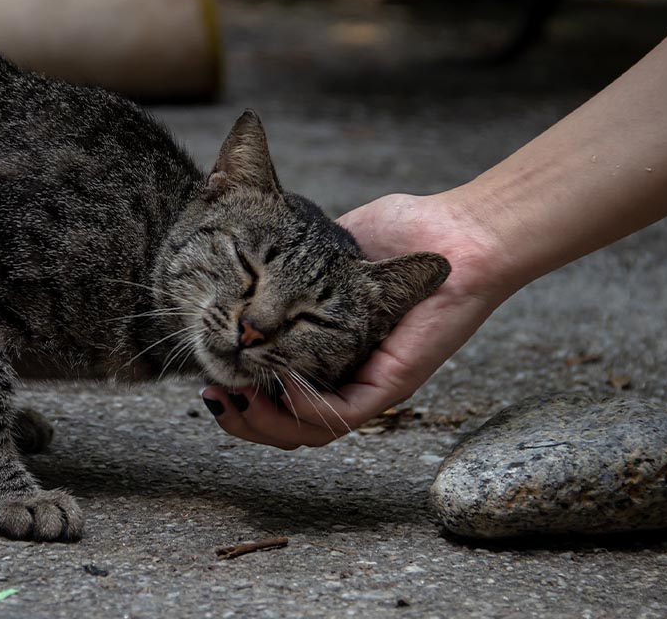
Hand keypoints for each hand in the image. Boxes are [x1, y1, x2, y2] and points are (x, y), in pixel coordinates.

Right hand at [202, 190, 513, 448]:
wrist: (458, 232)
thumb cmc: (403, 232)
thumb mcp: (325, 250)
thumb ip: (290, 265)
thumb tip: (242, 267)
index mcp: (326, 353)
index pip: (275, 394)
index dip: (239, 393)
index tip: (208, 374)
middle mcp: (345, 377)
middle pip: (285, 425)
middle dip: (240, 419)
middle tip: (212, 394)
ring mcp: (368, 385)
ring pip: (308, 433)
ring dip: (264, 423)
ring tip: (234, 396)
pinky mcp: (391, 385)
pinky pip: (340, 417)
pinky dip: (304, 410)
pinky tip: (279, 385)